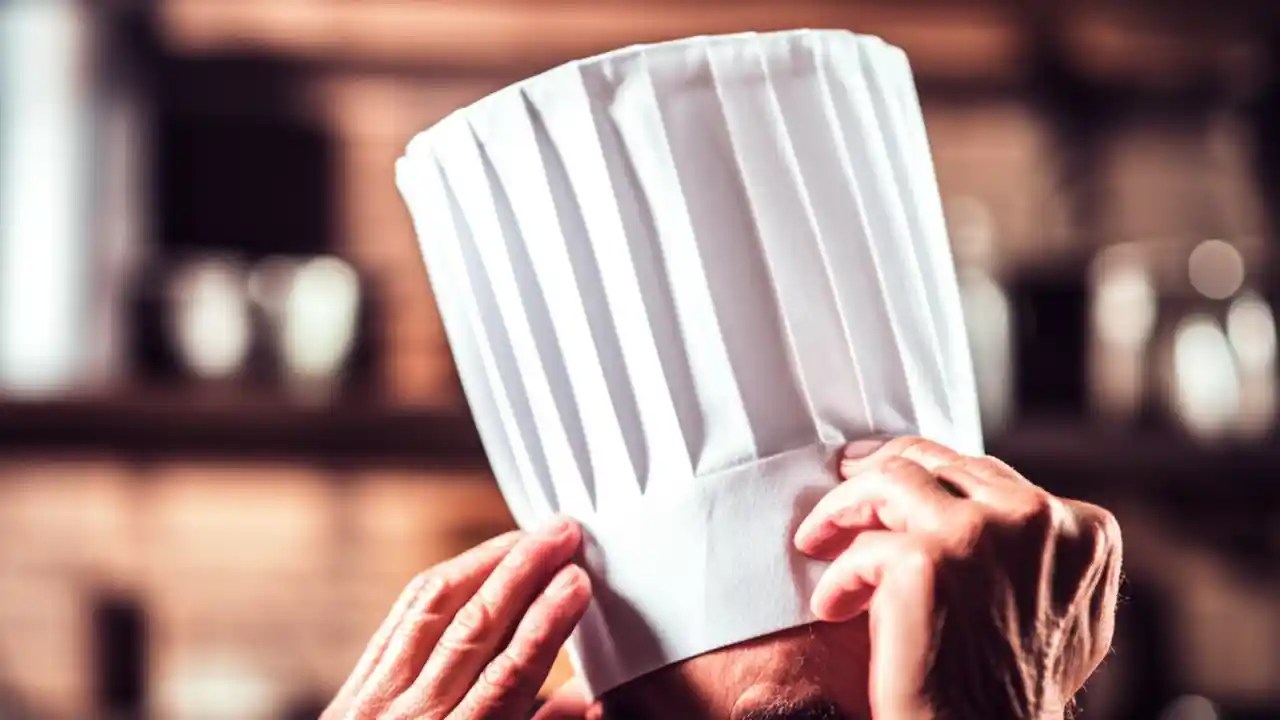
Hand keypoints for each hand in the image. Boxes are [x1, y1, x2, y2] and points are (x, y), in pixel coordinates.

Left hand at [323, 519, 591, 719]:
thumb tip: (590, 699)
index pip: (509, 673)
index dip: (547, 622)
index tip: (579, 580)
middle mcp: (414, 719)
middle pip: (473, 627)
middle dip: (523, 571)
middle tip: (564, 532)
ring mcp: (376, 702)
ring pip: (432, 611)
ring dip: (486, 562)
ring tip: (528, 535)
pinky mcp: (355, 690)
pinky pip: (401, 620)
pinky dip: (442, 583)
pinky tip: (474, 562)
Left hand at [795, 437, 1122, 719]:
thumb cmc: (1015, 697)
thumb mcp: (1067, 615)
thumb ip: (1042, 554)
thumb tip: (989, 508)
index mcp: (1083, 528)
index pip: (987, 473)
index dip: (930, 477)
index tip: (891, 486)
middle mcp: (1038, 518)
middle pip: (936, 463)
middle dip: (879, 470)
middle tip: (842, 482)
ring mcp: (981, 533)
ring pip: (890, 481)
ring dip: (842, 509)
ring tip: (817, 539)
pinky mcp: (925, 560)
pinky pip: (861, 548)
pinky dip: (838, 580)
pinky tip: (834, 608)